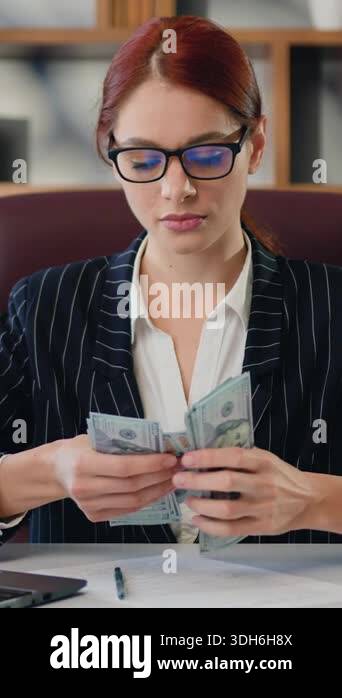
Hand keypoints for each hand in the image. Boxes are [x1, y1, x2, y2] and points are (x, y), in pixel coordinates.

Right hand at [51, 435, 177, 522]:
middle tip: (178, 468)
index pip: (124, 467)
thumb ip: (121, 443)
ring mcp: (89, 505)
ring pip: (133, 502)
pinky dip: (146, 501)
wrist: (55, 470)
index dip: (151, 464)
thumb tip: (158, 445)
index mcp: (83, 464)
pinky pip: (127, 510)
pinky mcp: (94, 516)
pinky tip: (158, 490)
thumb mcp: (94, 438)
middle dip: (159, 477)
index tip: (170, 458)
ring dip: (157, 491)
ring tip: (172, 479)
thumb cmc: (79, 449)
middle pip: (131, 486)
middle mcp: (85, 487)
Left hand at [172, 446, 315, 536]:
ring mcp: (263, 508)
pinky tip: (197, 519)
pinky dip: (210, 526)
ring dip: (201, 505)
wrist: (309, 500)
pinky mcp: (261, 527)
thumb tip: (202, 456)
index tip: (187, 459)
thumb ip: (241, 458)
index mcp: (264, 462)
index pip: (233, 457)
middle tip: (179, 479)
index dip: (208, 457)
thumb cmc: (280, 475)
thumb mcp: (266, 458)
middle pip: (226, 482)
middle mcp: (264, 484)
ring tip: (188, 500)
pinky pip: (231, 529)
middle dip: (198, 481)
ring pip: (226, 509)